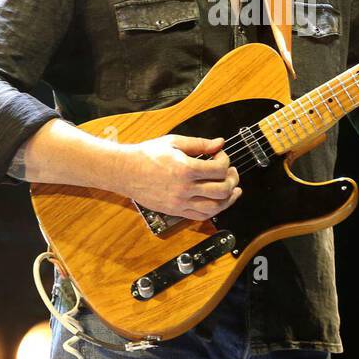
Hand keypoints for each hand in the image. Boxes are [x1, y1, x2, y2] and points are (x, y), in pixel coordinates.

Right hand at [123, 135, 241, 220]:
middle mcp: (184, 188)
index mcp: (185, 169)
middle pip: (222, 190)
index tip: (220, 155)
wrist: (126, 171)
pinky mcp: (175, 211)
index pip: (218, 169)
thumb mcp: (174, 142)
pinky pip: (200, 216)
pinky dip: (214, 210)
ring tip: (232, 190)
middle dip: (232, 180)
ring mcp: (180, 202)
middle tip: (231, 172)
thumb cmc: (147, 155)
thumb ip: (200, 144)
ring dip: (228, 199)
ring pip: (215, 208)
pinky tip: (218, 202)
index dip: (225, 160)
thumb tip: (219, 143)